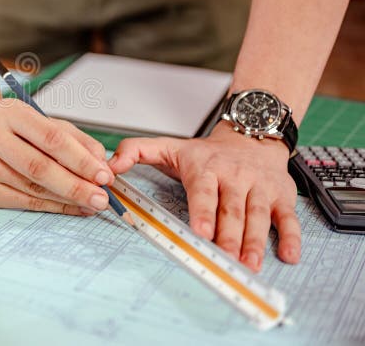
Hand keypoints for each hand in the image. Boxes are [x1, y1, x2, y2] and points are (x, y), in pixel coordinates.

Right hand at [0, 99, 115, 215]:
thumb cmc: (11, 128)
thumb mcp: (41, 121)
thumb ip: (75, 140)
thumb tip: (102, 165)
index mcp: (10, 113)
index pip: (51, 138)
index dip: (80, 160)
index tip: (103, 175)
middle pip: (39, 167)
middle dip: (75, 186)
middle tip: (101, 198)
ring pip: (31, 188)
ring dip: (66, 200)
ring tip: (89, 204)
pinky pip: (20, 202)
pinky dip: (49, 207)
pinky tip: (68, 207)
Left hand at [108, 124, 300, 271]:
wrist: (250, 135)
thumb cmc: (207, 152)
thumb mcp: (169, 146)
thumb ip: (136, 152)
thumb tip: (110, 165)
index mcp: (206, 169)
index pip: (204, 192)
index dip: (203, 212)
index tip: (200, 231)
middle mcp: (235, 178)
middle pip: (232, 210)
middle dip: (229, 236)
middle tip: (224, 258)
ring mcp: (259, 188)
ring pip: (258, 217)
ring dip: (255, 242)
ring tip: (250, 264)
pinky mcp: (281, 196)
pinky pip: (287, 218)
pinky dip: (290, 237)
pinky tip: (288, 255)